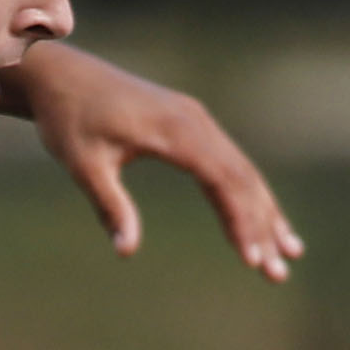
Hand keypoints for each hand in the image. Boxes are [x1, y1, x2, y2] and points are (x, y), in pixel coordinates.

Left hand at [8, 42, 302, 281]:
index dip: (241, 221)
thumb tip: (126, 251)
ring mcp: (196, 121)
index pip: (222, 180)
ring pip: (243, 171)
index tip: (251, 260)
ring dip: (265, 213)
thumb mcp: (83, 164)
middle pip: (243, 179)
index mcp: (174, 129)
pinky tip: (264, 220)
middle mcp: (194, 121)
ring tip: (289, 253)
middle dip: (263, 227)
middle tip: (278, 274)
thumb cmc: (68, 119)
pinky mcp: (191, 125)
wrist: (60, 75)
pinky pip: (228, 162)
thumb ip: (110, 205)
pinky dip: (247, 194)